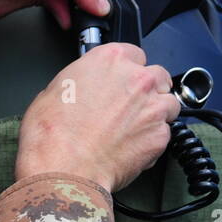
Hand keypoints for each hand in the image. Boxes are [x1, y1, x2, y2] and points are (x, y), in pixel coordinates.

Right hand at [16, 43, 179, 192]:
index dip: (128, 70)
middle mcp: (137, 79)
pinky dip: (152, 140)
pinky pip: (164, 134)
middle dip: (147, 90)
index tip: (122, 82)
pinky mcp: (160, 136)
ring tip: (134, 129)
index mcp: (110, 60)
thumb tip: (80, 88)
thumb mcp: (52, 90)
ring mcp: (153, 107)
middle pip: (157, 76)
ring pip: (168, 103)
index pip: (134, 54)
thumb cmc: (52, 134)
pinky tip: (131, 148)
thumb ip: (79, 81)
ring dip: (155, 113)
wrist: (64, 168)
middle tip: (129, 107)